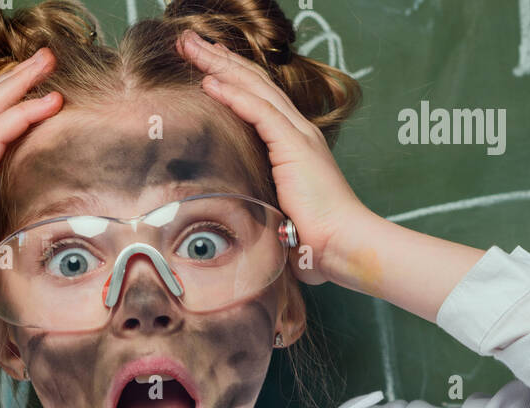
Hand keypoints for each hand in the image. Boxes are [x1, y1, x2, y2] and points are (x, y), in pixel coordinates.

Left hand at [177, 31, 375, 285]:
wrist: (341, 245)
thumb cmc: (313, 240)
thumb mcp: (278, 212)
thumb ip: (260, 198)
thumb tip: (234, 212)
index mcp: (293, 144)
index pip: (256, 99)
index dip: (229, 78)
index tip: (200, 66)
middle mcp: (297, 130)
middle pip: (253, 83)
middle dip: (219, 59)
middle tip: (188, 40)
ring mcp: (297, 135)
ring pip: (253, 87)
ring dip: (219, 65)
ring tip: (191, 47)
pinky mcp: (294, 145)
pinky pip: (259, 111)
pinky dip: (234, 95)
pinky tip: (210, 81)